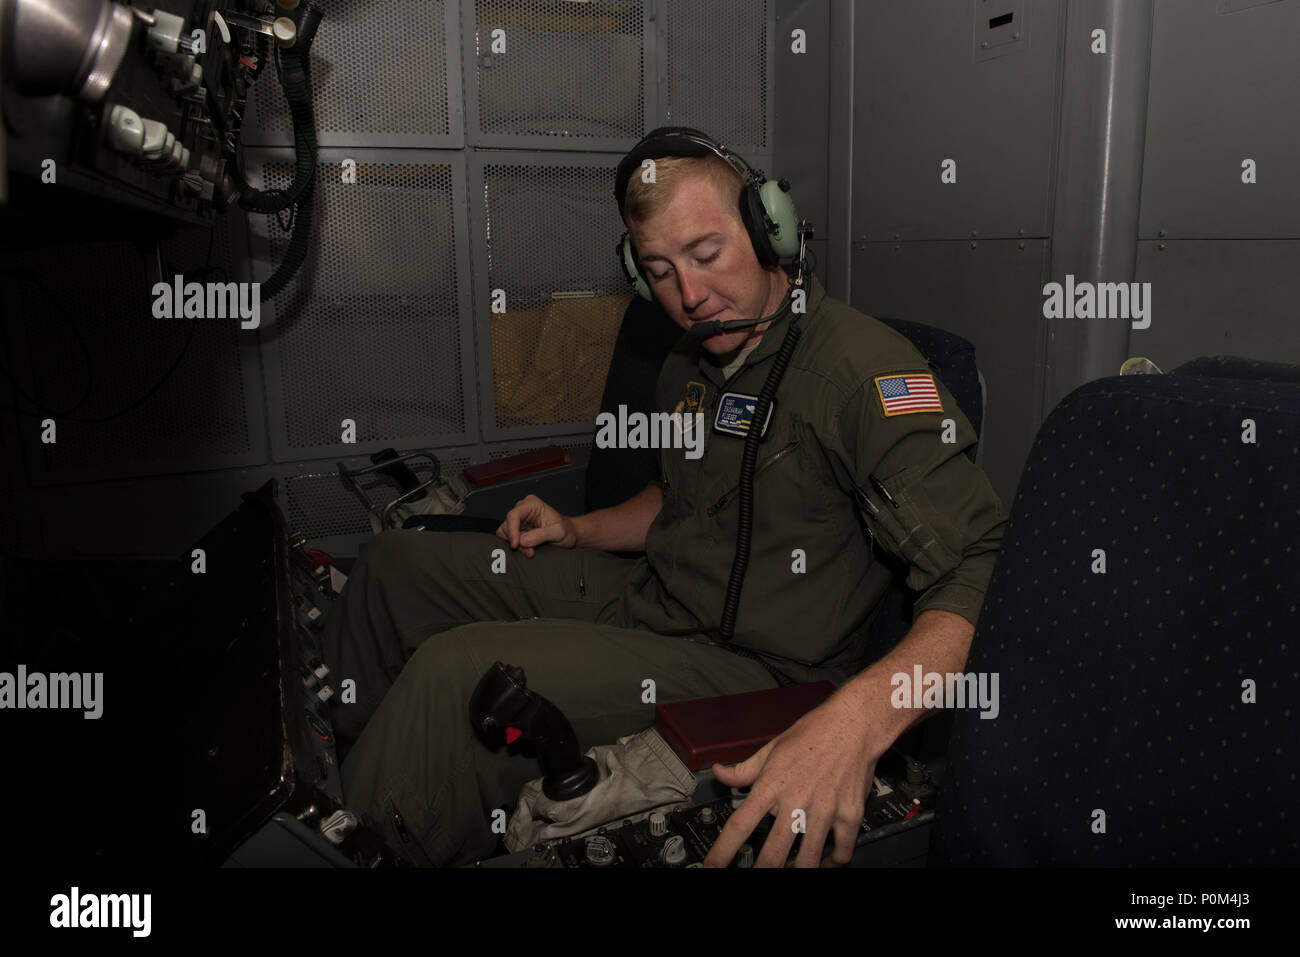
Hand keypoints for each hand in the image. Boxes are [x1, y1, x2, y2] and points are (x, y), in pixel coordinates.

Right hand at [495, 494, 578, 557]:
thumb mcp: (558, 532)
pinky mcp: (518, 530)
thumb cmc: (566, 530)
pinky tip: (529, 550)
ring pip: (506, 533)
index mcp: (532, 504)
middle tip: (529, 551)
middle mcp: (523, 509)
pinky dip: (517, 547)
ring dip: (517, 545)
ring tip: (531, 551)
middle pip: (507, 524)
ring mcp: (520, 520)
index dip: (512, 530)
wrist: (569, 535)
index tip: (516, 544)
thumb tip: (523, 540)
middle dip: (516, 540)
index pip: (513, 515)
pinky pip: (509, 539)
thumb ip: (541, 535)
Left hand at [702, 695, 878, 867]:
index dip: (723, 850)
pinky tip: (823, 863)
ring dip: (797, 872)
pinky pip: (842, 852)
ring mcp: (825, 811)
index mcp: (772, 785)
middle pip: (773, 852)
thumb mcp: (772, 748)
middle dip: (761, 871)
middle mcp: (797, 801)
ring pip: (808, 860)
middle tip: (754, 876)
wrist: (854, 724)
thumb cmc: (814, 733)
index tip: (712, 866)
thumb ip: (744, 769)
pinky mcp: (850, 815)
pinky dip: (832, 864)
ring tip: (790, 873)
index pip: (740, 824)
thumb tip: (719, 773)